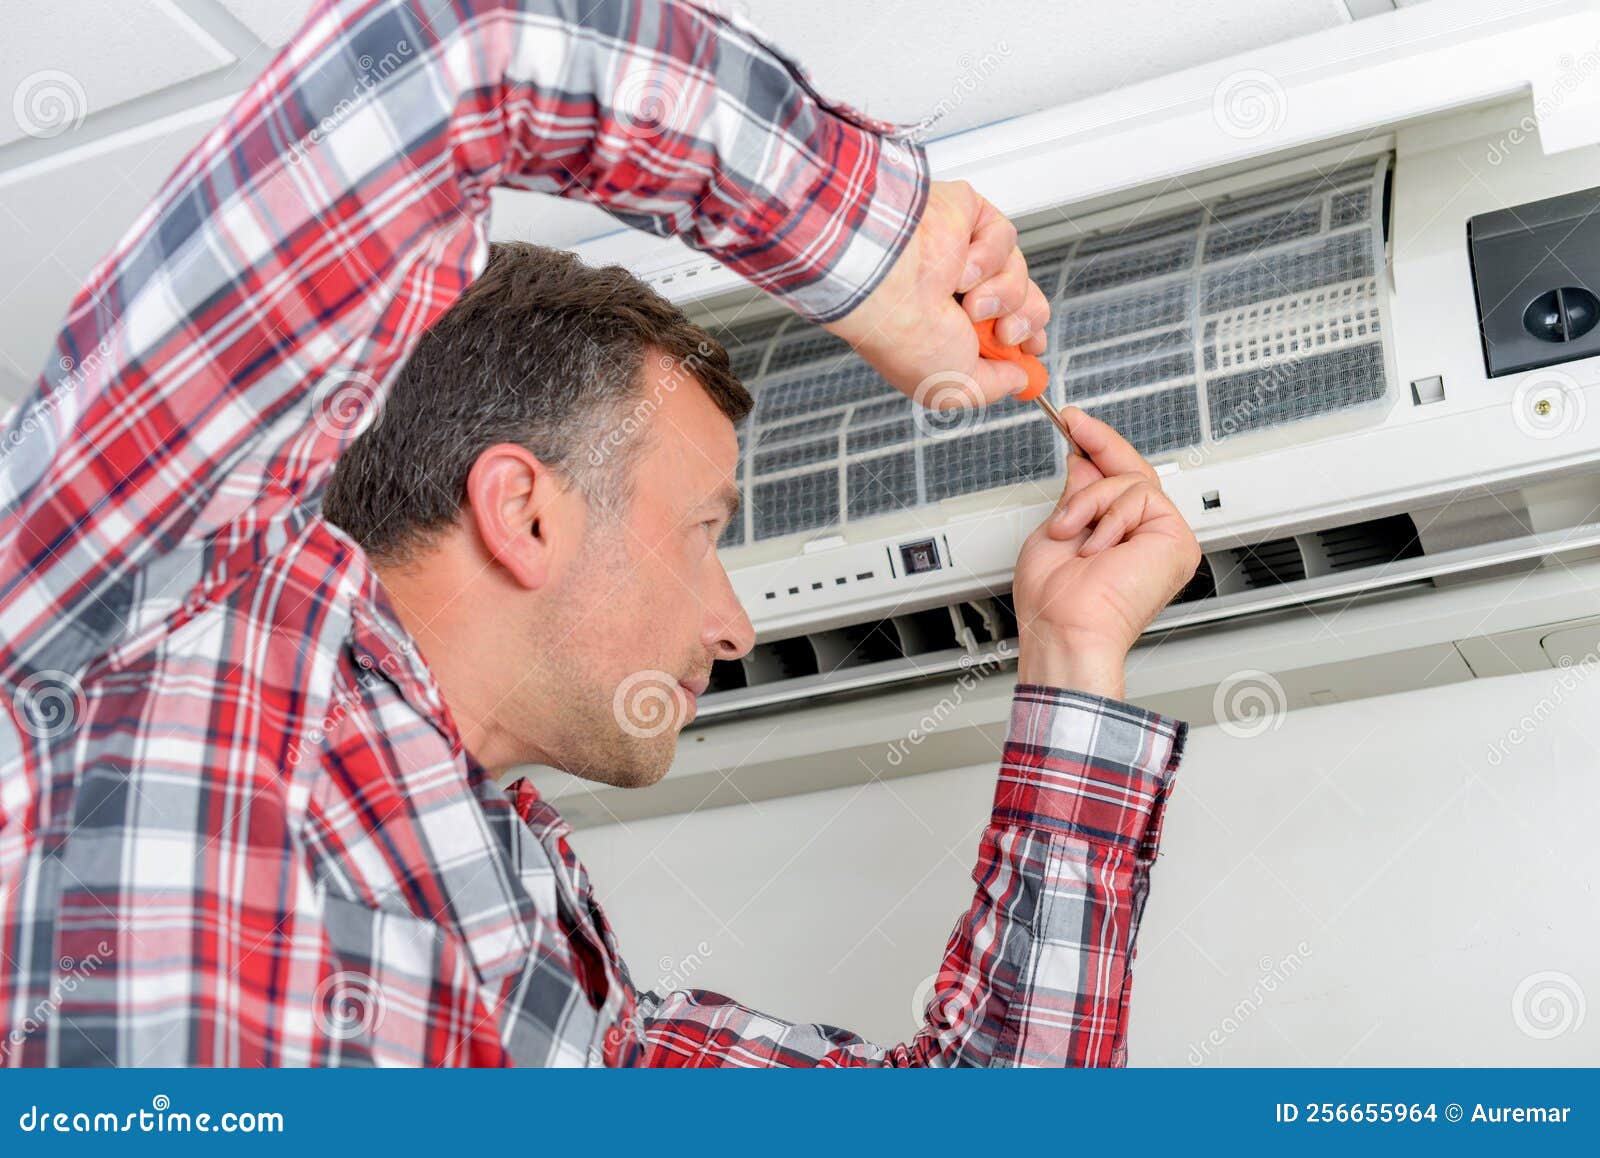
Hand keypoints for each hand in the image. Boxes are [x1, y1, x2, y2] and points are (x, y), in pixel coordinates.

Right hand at [824, 180, 1049, 405]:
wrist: (891, 283)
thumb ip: (993, 387)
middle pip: (1022, 303)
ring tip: (972, 304)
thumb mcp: (956, 388)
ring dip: (1003, 295)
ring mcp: (962, 255)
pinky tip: (960, 268)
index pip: (1002, 333)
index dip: (1025, 341)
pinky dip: (989, 257)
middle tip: (1004, 333)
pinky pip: (1004, 237)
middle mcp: (958, 294)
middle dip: (1024, 321)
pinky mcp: (967, 217)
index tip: (1033, 351)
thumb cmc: (908, 334)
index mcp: (949, 330)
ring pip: (1018, 274)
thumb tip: (1018, 378)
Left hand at [1012, 409, 1201, 699]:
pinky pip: (1142, 495)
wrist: (1067, 628)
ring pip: (1131, 480)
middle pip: (1135, 471)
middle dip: (1100, 444)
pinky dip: (1109, 517)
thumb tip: (1083, 461)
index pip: (1119, 482)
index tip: (1073, 423)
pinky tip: (1097, 547)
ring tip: (1071, 533)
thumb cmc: (1056, 601)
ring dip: (1089, 502)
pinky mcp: (1178, 539)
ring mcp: (1165, 537)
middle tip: (1074, 422)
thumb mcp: (1058, 530)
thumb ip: (1078, 496)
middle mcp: (1146, 537)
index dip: (1099, 448)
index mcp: (1119, 538)